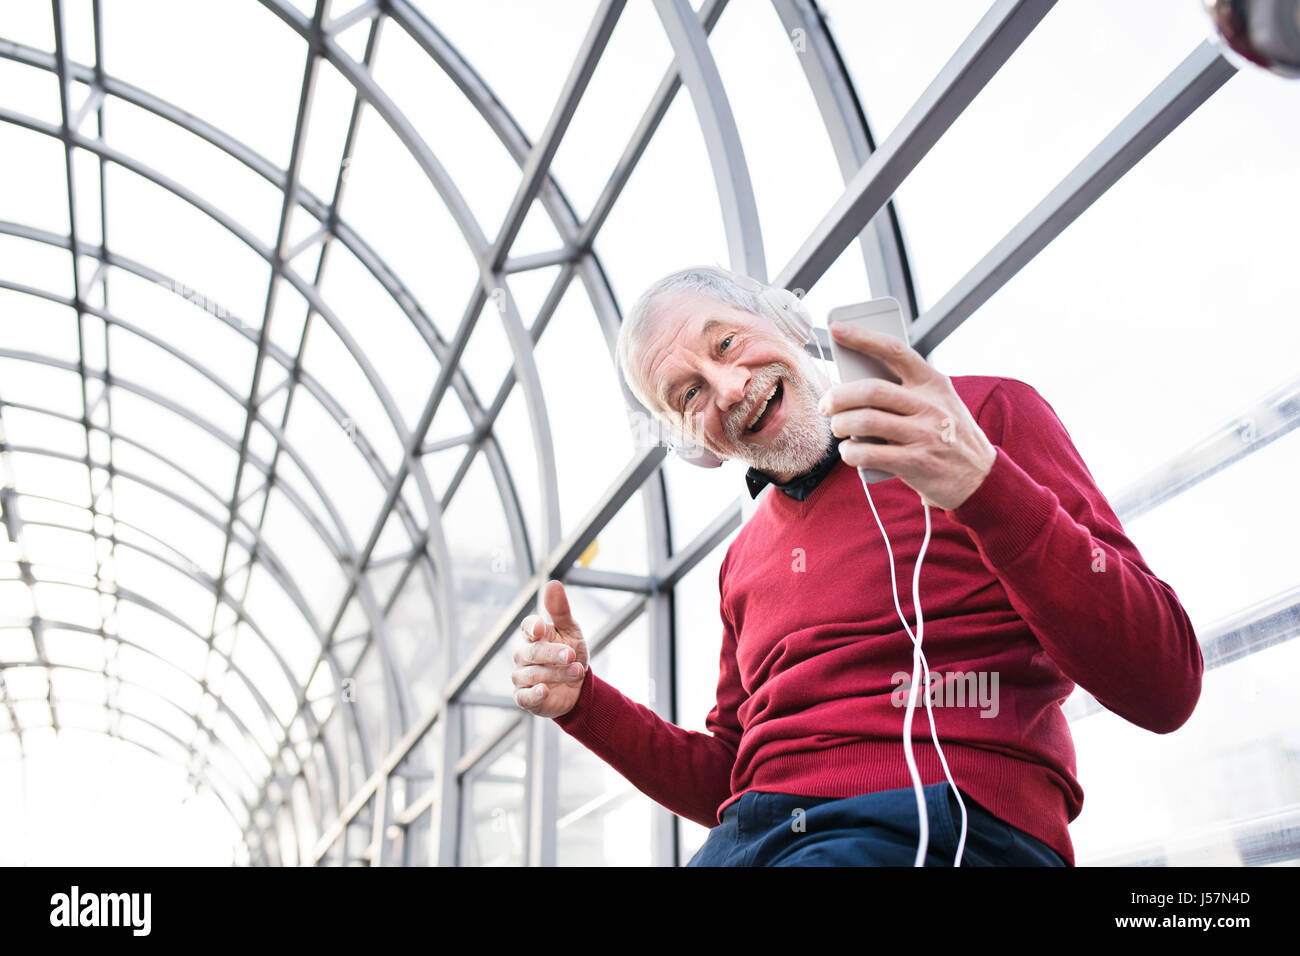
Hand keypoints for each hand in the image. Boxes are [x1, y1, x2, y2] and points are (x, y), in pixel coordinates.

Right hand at [511, 579, 588, 718]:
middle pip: (533, 652)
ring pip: (533, 674)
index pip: (527, 627)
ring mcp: (522, 676)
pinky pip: (525, 696)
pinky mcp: (524, 697)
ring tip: (578, 671)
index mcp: (535, 635)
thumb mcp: (571, 631)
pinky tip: (545, 690)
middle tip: (572, 654)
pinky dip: (534, 693)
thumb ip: (560, 610)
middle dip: (553, 654)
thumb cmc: (571, 653)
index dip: (532, 627)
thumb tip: (553, 583)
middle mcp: (524, 654)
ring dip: (557, 673)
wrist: (578, 687)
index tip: (541, 628)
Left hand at [818, 322, 996, 510]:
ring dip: (840, 425)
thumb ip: (905, 390)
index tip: (837, 329)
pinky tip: (848, 452)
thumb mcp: (938, 402)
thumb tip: (853, 382)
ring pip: (865, 422)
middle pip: (871, 391)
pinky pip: (868, 454)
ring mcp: (924, 435)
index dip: (863, 337)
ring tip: (837, 428)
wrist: (979, 476)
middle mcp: (930, 405)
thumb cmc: (946, 434)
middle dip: (838, 396)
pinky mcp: (916, 463)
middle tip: (826, 404)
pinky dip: (850, 453)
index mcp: (934, 382)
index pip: (895, 351)